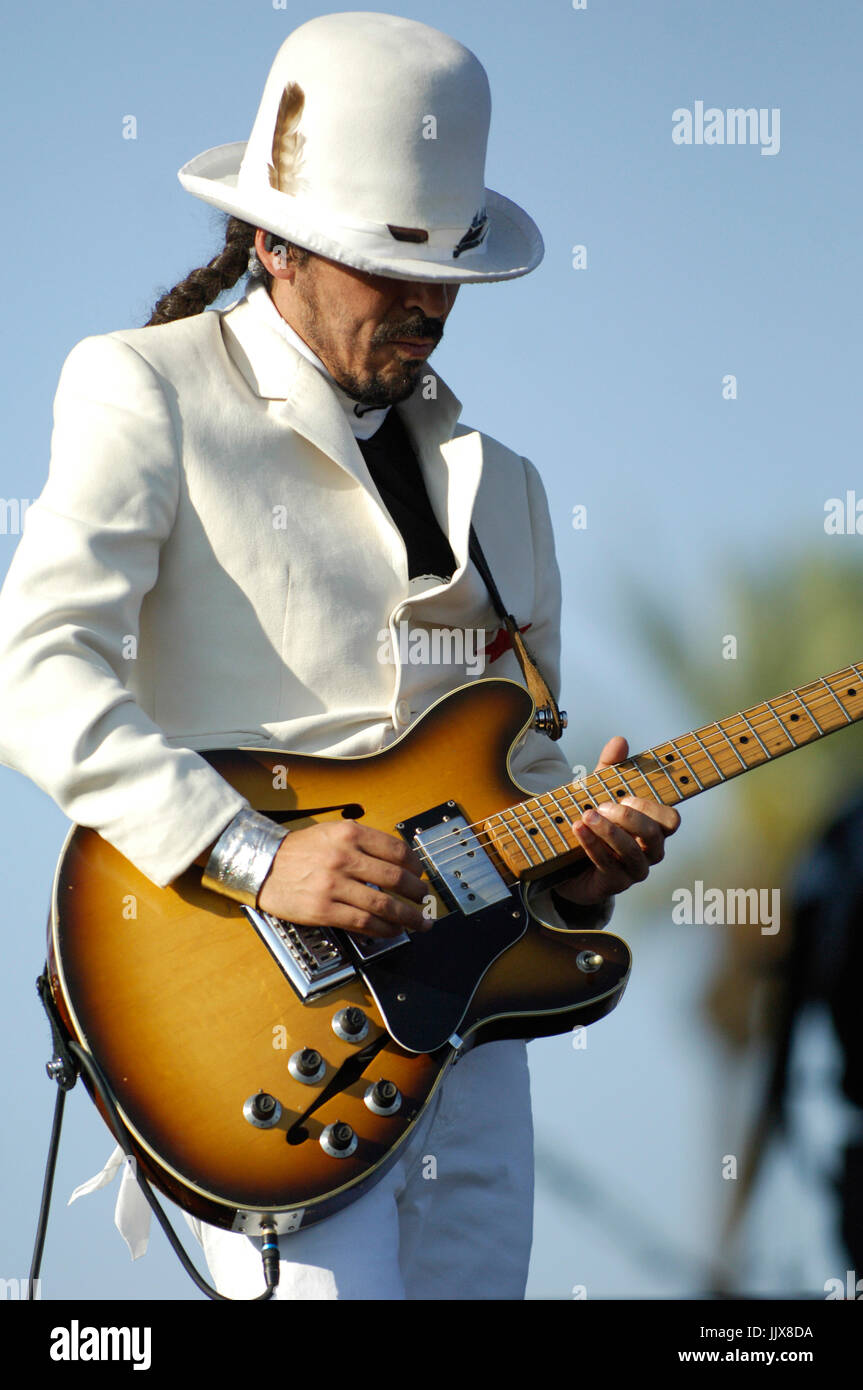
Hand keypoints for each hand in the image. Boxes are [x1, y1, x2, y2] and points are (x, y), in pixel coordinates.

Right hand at [256, 818, 430, 938]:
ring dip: (408, 917)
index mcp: (348, 834)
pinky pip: (363, 923)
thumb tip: (396, 860)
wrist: (260, 865)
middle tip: (425, 899)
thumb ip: (361, 842)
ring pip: (384, 905)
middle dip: (417, 893)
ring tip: (419, 922)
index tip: (421, 874)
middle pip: (396, 879)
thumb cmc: (296, 850)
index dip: (416, 865)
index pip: (396, 850)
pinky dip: (384, 929)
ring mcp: (334, 886)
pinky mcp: (324, 910)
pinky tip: (392, 930)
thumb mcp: (330, 832)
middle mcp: (343, 858)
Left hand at [553, 736, 680, 908]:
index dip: (653, 807)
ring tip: (587, 815)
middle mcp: (650, 851)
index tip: (627, 796)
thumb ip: (610, 769)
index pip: (671, 819)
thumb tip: (620, 740)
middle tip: (603, 805)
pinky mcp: (613, 884)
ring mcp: (633, 870)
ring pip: (633, 852)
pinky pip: (608, 865)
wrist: (565, 861)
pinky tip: (578, 829)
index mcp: (653, 828)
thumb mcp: (598, 792)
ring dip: (610, 832)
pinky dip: (593, 845)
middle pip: (655, 835)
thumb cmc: (592, 822)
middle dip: (630, 817)